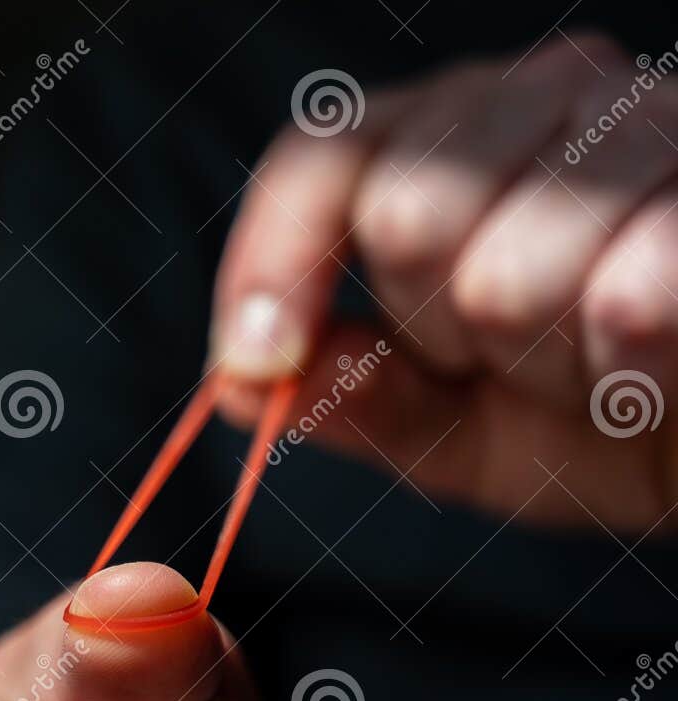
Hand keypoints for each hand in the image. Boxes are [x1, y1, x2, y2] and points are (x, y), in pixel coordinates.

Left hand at [211, 34, 677, 531]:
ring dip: (545, 362)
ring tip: (593, 360)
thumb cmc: (586, 416)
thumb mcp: (445, 426)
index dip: (271, 263)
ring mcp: (648, 120)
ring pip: (511, 270)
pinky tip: (652, 368)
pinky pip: (626, 298)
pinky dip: (625, 372)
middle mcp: (539, 96)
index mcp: (442, 139)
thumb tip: (242, 388)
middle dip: (442, 331)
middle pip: (407, 215)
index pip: (320, 159)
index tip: (260, 359)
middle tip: (508, 355)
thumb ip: (348, 400)